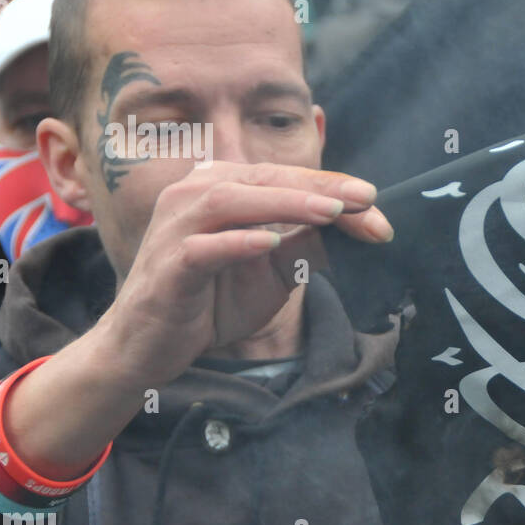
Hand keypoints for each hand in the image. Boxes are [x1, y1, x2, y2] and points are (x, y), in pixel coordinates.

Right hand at [100, 161, 389, 387]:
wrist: (151, 347)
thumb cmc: (213, 299)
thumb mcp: (273, 268)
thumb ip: (308, 242)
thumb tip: (362, 222)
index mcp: (218, 187)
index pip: (280, 177)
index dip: (329, 183)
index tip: (373, 198)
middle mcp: (192, 196)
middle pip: (261, 178)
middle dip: (316, 187)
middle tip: (364, 198)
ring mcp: (174, 229)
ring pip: (230, 201)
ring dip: (284, 204)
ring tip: (329, 212)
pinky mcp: (166, 267)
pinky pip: (201, 248)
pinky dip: (236, 243)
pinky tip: (270, 242)